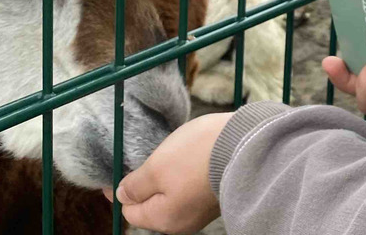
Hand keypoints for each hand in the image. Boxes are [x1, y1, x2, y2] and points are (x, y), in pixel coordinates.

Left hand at [101, 111, 231, 233]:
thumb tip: (122, 195)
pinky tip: (193, 157)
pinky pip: (193, 188)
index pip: (131, 211)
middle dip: (147, 184)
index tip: (117, 170)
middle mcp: (183, 222)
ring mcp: (203, 210)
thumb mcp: (157, 166)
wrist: (248, 142)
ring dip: (169, 178)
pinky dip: (188, 175)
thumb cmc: (198, 155)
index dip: (120, 190)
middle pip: (154, 206)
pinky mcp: (218, 194)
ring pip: (174, 196)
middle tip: (149, 158)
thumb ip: (136, 184)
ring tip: (174, 153)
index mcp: (164, 219)